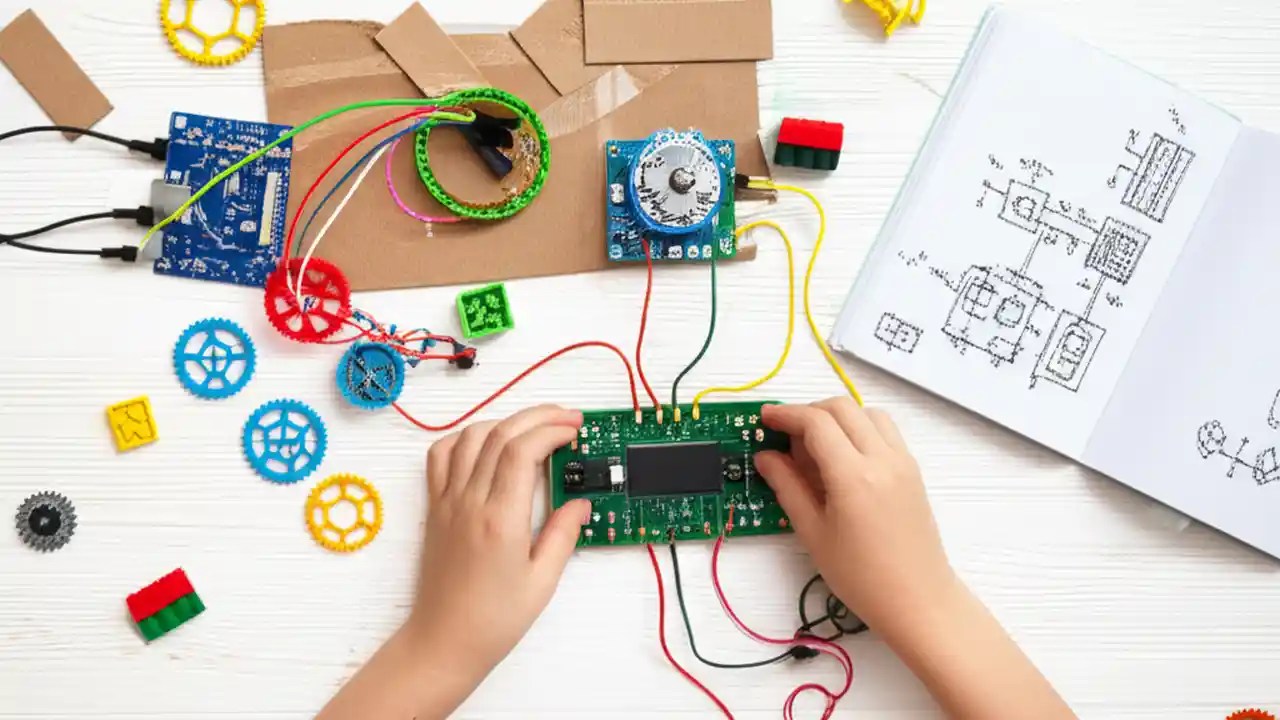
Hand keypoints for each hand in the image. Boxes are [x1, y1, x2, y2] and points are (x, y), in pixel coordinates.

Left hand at [408, 404, 591, 677]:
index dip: (551, 429)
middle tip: (565, 419)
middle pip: (499, 434)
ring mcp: (447, 502)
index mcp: (500, 519)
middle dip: (536, 416)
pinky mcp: (434, 508)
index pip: (522, 450)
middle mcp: (470, 502)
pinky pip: (440, 457)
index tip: (573, 428)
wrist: (443, 641)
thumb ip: (563, 535)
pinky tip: (485, 445)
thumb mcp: (542, 582)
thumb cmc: (492, 620)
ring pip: (469, 437)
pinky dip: (463, 439)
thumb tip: (580, 504)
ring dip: (504, 422)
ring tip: (532, 429)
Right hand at [754, 398, 955, 638]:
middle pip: (841, 408)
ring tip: (816, 449)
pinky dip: (859, 429)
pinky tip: (843, 459)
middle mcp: (882, 459)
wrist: (918, 599)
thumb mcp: (814, 533)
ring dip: (837, 418)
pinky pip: (884, 431)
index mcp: (854, 476)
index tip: (765, 419)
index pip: (816, 423)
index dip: (786, 415)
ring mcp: (902, 462)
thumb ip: (788, 487)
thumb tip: (766, 457)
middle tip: (786, 438)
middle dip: (808, 413)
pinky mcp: (912, 470)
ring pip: (866, 413)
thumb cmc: (862, 577)